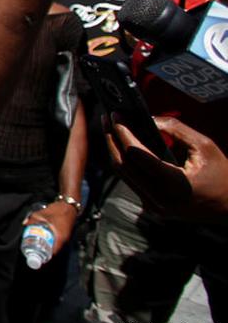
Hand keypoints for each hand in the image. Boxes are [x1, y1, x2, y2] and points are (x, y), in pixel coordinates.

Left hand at [23, 200, 78, 253]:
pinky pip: (57, 242)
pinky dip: (50, 243)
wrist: (68, 205)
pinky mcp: (65, 235)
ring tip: (37, 249)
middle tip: (35, 254)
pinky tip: (44, 241)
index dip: (44, 257)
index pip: (52, 253)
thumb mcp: (40, 215)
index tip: (37, 258)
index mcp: (59, 238)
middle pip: (53, 251)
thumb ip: (32, 220)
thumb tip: (24, 224)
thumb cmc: (56, 211)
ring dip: (47, 248)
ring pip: (55, 247)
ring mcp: (65, 238)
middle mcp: (63, 240)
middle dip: (44, 254)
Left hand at [107, 115, 227, 221]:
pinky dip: (125, 162)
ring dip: (114, 150)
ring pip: (123, 174)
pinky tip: (122, 146)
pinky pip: (132, 181)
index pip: (136, 154)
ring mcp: (154, 206)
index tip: (115, 115)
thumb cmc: (222, 175)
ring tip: (111, 128)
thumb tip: (148, 119)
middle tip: (106, 117)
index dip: (122, 132)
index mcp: (174, 184)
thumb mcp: (204, 146)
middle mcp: (160, 199)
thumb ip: (176, 130)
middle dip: (111, 138)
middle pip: (123, 164)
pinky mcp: (152, 207)